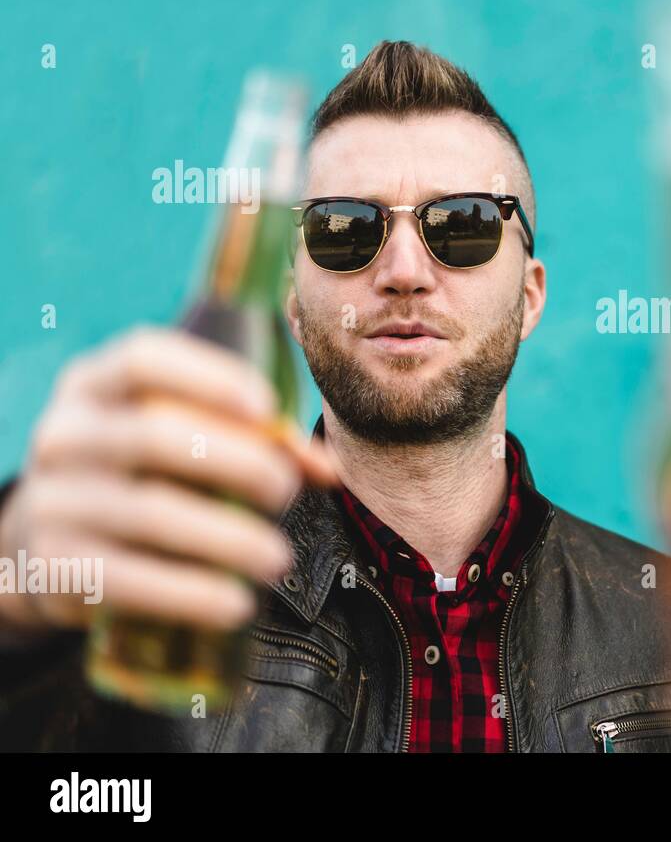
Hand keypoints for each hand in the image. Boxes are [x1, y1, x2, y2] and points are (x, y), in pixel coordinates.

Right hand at [0, 327, 337, 636]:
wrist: (47, 542)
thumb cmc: (144, 474)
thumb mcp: (181, 437)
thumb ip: (257, 440)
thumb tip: (330, 470)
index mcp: (94, 384)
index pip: (143, 359)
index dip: (210, 378)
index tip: (266, 408)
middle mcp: (63, 433)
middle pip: (156, 435)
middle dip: (238, 463)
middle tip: (283, 492)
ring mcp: (52, 499)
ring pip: (150, 512)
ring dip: (229, 538)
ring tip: (278, 560)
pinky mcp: (56, 565)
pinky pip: (130, 579)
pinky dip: (191, 594)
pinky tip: (237, 604)